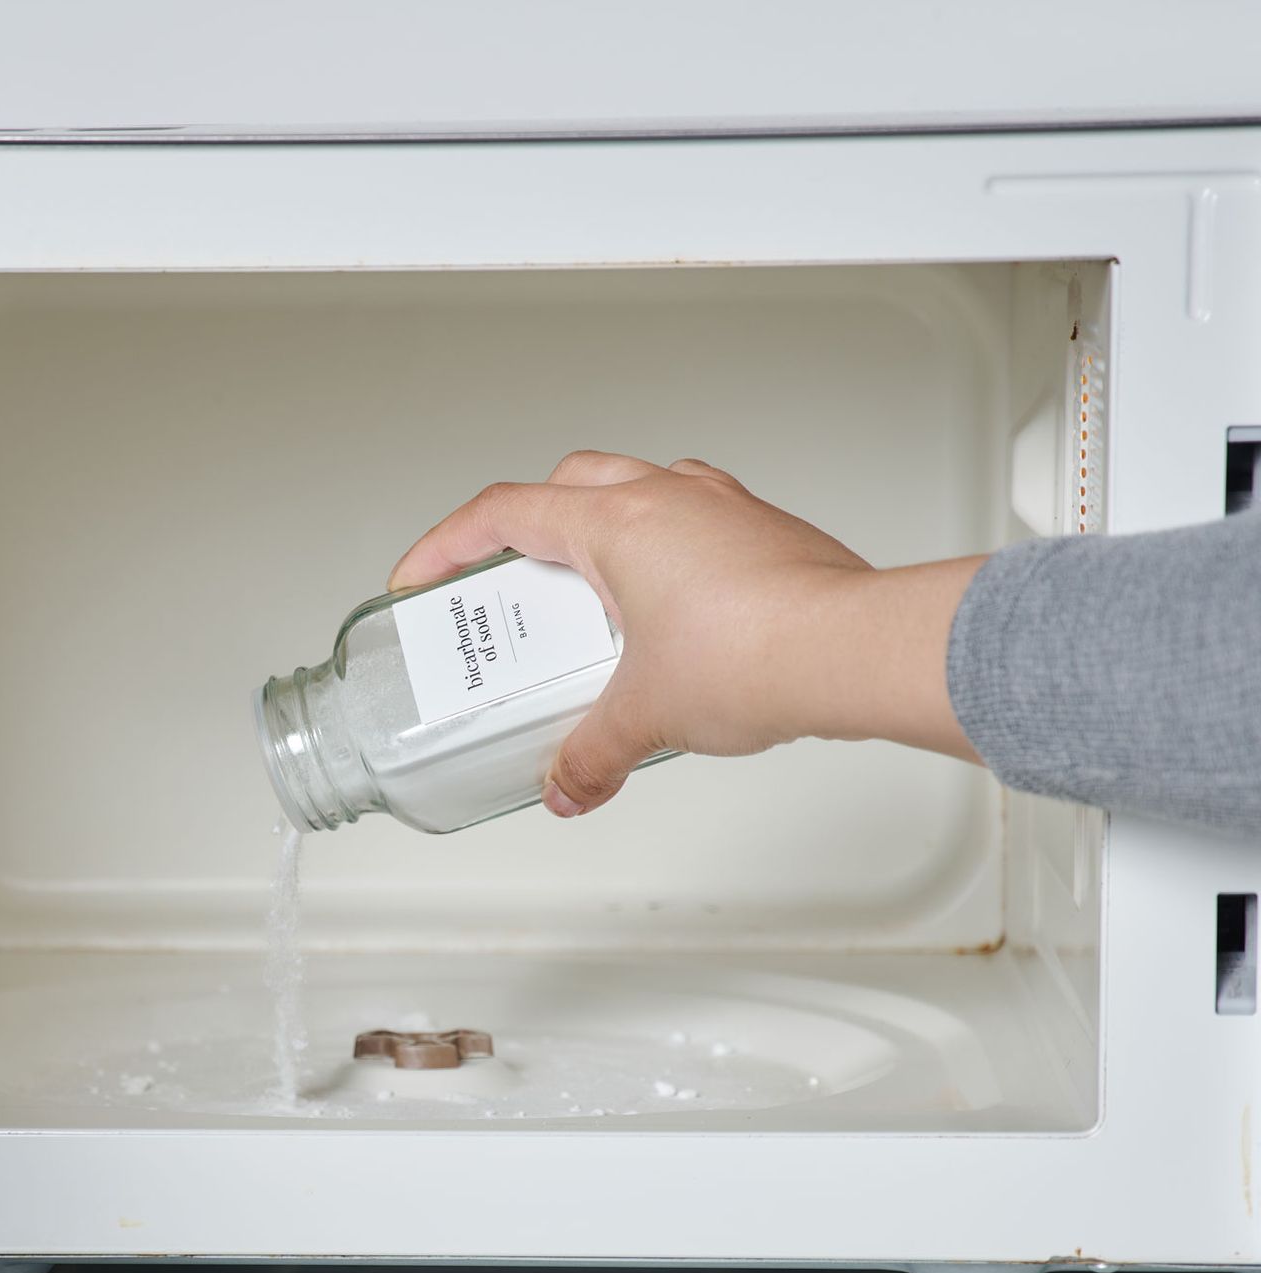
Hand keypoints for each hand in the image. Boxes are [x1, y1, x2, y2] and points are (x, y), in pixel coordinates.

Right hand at [388, 451, 984, 816]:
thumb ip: (591, 754)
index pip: (502, 514)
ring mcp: (722, 508)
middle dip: (524, 534)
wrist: (851, 652)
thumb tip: (567, 786)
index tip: (421, 580)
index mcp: (616, 522)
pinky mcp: (765, 533)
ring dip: (599, 540)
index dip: (445, 547)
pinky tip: (665, 622)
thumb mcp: (645, 717)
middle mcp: (667, 496)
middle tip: (511, 594)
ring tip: (590, 611)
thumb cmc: (758, 653)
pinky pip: (692, 527)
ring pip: (635, 495)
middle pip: (565, 486)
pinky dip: (661, 562)